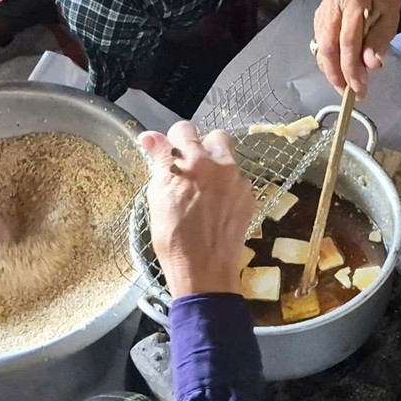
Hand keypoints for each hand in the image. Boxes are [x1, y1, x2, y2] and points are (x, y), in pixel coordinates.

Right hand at [138, 122, 254, 297]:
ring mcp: (239, 182)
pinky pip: (237, 183)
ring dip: (217, 168)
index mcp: (194, 162)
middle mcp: (221, 165)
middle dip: (203, 146)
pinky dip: (227, 189)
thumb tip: (150, 137)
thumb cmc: (174, 237)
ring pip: (229, 161)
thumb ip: (159, 162)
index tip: (169, 153)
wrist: (205, 271)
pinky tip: (216, 209)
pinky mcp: (250, 199)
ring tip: (204, 192)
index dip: (174, 140)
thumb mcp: (158, 198)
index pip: (184, 130)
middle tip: (190, 168)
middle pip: (216, 136)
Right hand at [313, 0, 400, 96]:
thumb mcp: (391, 15)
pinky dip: (327, 60)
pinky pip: (319, 43)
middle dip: (336, 74)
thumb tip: (371, 65)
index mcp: (353, 0)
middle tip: (348, 93)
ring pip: (320, 47)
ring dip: (331, 70)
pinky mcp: (318, 17)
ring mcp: (322, 10)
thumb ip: (380, 40)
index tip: (359, 89)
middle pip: (328, 46)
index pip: (348, 41)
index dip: (352, 68)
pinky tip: (338, 71)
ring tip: (344, 86)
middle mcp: (331, 4)